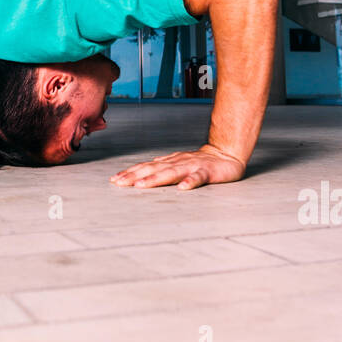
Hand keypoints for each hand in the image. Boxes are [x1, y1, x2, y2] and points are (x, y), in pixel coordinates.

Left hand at [110, 144, 245, 190]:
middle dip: (136, 176)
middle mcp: (178, 162)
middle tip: (120, 183)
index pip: (146, 167)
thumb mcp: (179, 162)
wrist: (227, 154)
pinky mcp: (208, 172)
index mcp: (170, 162)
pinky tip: (182, 188)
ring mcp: (192, 166)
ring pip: (172, 172)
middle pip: (154, 169)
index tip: (114, 180)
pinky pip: (198, 177)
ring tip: (142, 186)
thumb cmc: (202, 161)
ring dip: (156, 179)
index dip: (130, 173)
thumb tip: (146, 166)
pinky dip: (190, 182)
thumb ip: (164, 165)